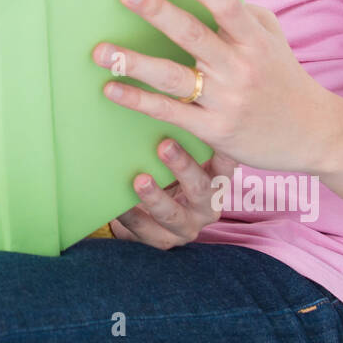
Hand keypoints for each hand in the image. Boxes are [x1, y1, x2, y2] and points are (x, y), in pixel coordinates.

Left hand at [94, 0, 342, 175]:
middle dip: (158, 12)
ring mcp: (226, 101)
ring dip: (133, 63)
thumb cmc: (285, 78)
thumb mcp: (274, 40)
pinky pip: (170, 113)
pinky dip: (139, 101)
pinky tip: (111, 88)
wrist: (316, 135)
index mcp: (255, 41)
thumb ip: (244, 15)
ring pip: (174, 78)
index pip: (226, 5)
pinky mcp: (215, 130)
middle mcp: (240, 69)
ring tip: (100, 50)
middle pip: (193, 36)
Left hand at [110, 138, 236, 248]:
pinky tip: (117, 204)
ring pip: (172, 215)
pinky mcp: (162, 240)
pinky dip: (129, 215)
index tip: (211, 129)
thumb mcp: (180, 159)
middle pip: (200, 188)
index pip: (226, 165)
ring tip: (140, 180)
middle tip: (164, 146)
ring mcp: (185, 227)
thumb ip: (180, 139)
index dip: (222, 151)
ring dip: (156, 197)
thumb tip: (166, 102)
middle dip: (183, 167)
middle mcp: (207, 206)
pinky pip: (144, 229)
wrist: (148, 216)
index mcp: (216, 182)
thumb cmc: (168, 175)